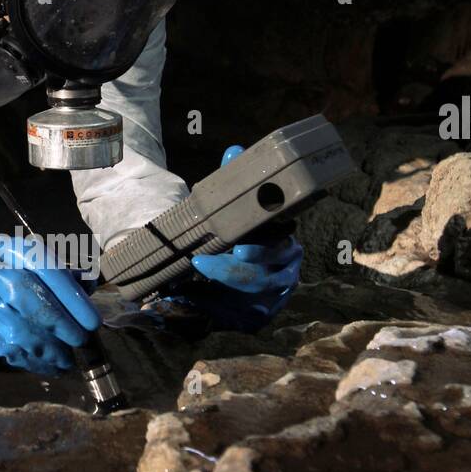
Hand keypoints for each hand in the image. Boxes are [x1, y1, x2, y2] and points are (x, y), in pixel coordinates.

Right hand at [0, 236, 100, 372]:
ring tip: (67, 358)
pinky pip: (8, 352)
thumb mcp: (18, 269)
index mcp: (2, 250)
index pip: (44, 267)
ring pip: (20, 330)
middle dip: (61, 324)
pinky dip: (33, 362)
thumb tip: (89, 283)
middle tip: (81, 340)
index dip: (71, 296)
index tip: (92, 320)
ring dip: (50, 349)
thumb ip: (55, 275)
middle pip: (31, 299)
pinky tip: (48, 365)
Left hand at [184, 145, 302, 331]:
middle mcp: (284, 277)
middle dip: (229, 274)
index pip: (279, 251)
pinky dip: (209, 311)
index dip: (260, 253)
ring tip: (184, 285)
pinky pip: (232, 320)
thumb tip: (234, 151)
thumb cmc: (242, 234)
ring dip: (213, 296)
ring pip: (247, 305)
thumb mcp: (239, 209)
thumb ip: (237, 182)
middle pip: (262, 282)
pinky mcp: (253, 320)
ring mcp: (270, 301)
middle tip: (199, 263)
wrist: (239, 266)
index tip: (239, 250)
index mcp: (286, 247)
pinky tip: (187, 299)